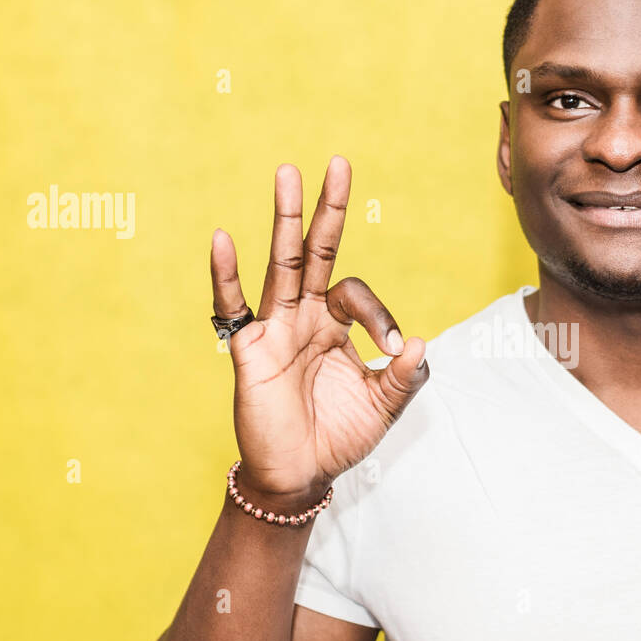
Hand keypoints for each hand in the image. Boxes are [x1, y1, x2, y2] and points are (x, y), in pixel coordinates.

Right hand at [209, 158, 429, 509]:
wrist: (299, 478)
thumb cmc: (338, 438)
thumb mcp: (383, 408)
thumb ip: (403, 378)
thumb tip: (418, 343)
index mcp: (337, 326)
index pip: (357, 293)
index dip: (379, 314)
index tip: (394, 347)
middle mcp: (306, 317)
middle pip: (317, 252)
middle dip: (328, 210)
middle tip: (339, 163)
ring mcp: (276, 328)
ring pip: (282, 264)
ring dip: (285, 219)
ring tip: (288, 173)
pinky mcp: (249, 349)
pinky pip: (234, 304)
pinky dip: (227, 273)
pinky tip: (222, 237)